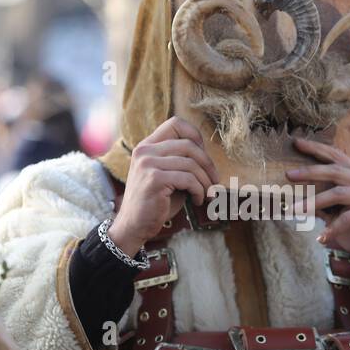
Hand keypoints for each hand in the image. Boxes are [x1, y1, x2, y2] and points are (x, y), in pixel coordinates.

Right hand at [107, 117, 218, 256]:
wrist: (134, 226)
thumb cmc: (156, 202)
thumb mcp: (168, 175)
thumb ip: (182, 162)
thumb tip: (208, 156)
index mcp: (147, 146)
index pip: (176, 124)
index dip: (195, 137)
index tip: (203, 158)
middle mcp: (145, 151)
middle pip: (189, 145)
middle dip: (208, 165)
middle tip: (214, 182)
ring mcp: (147, 164)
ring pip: (191, 164)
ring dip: (205, 181)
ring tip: (207, 194)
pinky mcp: (154, 180)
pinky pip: (188, 179)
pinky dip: (199, 191)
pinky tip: (197, 200)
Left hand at [287, 138, 349, 272]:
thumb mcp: (336, 216)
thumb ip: (322, 206)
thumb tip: (296, 200)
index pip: (337, 157)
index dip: (317, 149)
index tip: (297, 143)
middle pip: (336, 170)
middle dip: (310, 171)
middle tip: (288, 175)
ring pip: (339, 193)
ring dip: (314, 202)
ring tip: (294, 211)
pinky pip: (349, 217)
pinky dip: (333, 227)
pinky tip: (322, 238)